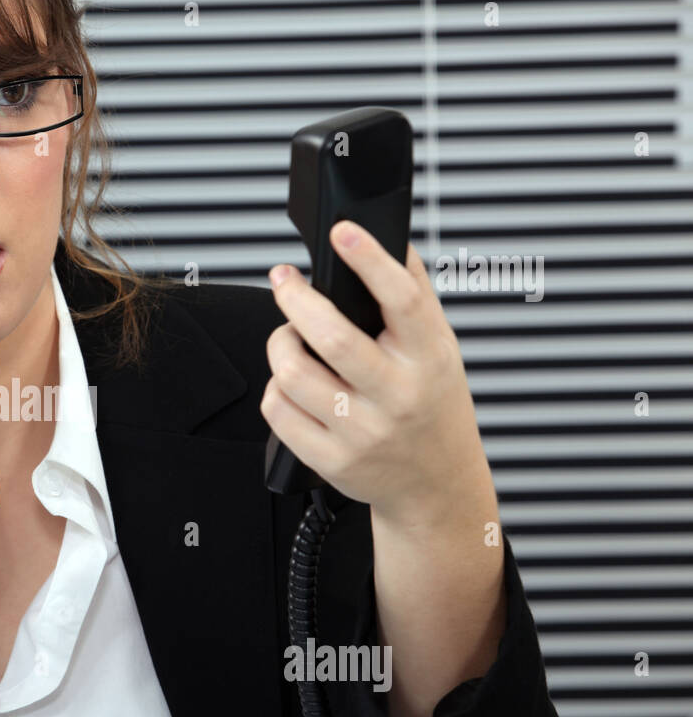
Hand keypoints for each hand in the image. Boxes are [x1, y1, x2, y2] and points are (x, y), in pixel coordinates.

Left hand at [259, 220, 490, 522]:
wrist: (435, 483)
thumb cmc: (432, 406)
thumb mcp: (440, 349)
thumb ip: (415, 295)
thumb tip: (390, 241)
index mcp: (428, 360)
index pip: (403, 301)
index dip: (370, 261)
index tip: (342, 233)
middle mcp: (397, 396)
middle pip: (333, 338)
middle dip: (296, 299)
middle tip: (284, 281)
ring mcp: (363, 432)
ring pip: (295, 374)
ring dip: (279, 344)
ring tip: (287, 336)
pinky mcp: (332, 460)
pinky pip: (280, 412)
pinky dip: (275, 387)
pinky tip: (289, 381)